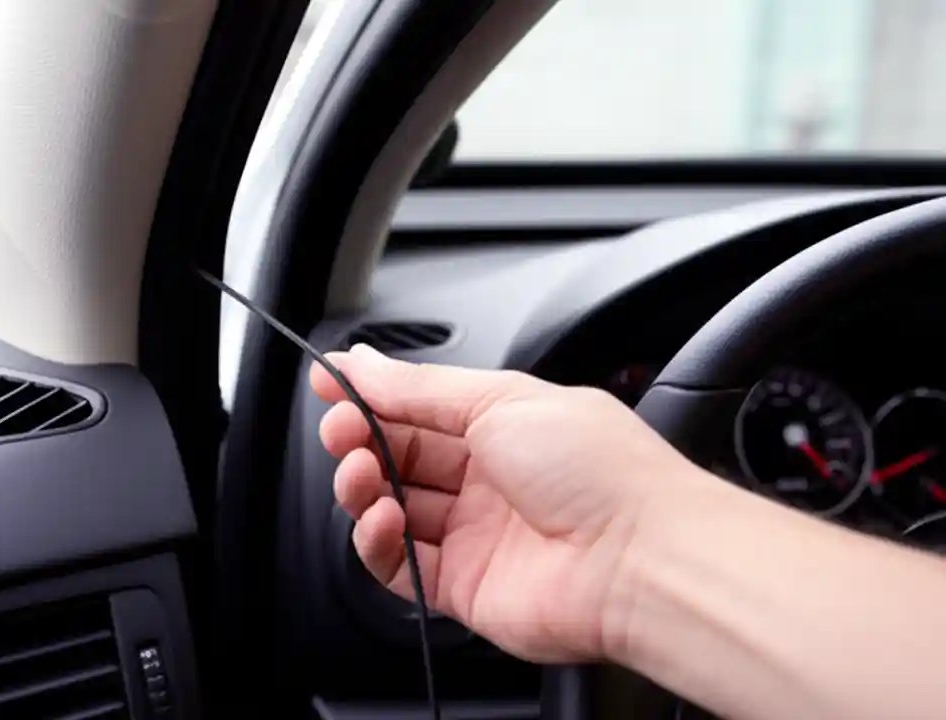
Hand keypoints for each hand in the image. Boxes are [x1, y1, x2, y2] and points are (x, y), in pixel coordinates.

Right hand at [311, 345, 709, 661]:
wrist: (641, 560)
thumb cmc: (599, 472)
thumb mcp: (500, 399)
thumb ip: (420, 387)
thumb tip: (363, 361)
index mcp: (505, 426)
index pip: (419, 407)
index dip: (372, 395)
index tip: (330, 384)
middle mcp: (489, 480)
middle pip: (399, 457)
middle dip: (359, 437)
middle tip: (340, 428)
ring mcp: (476, 535)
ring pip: (391, 508)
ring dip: (361, 486)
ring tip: (358, 471)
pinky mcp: (464, 587)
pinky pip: (399, 565)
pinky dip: (376, 541)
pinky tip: (382, 517)